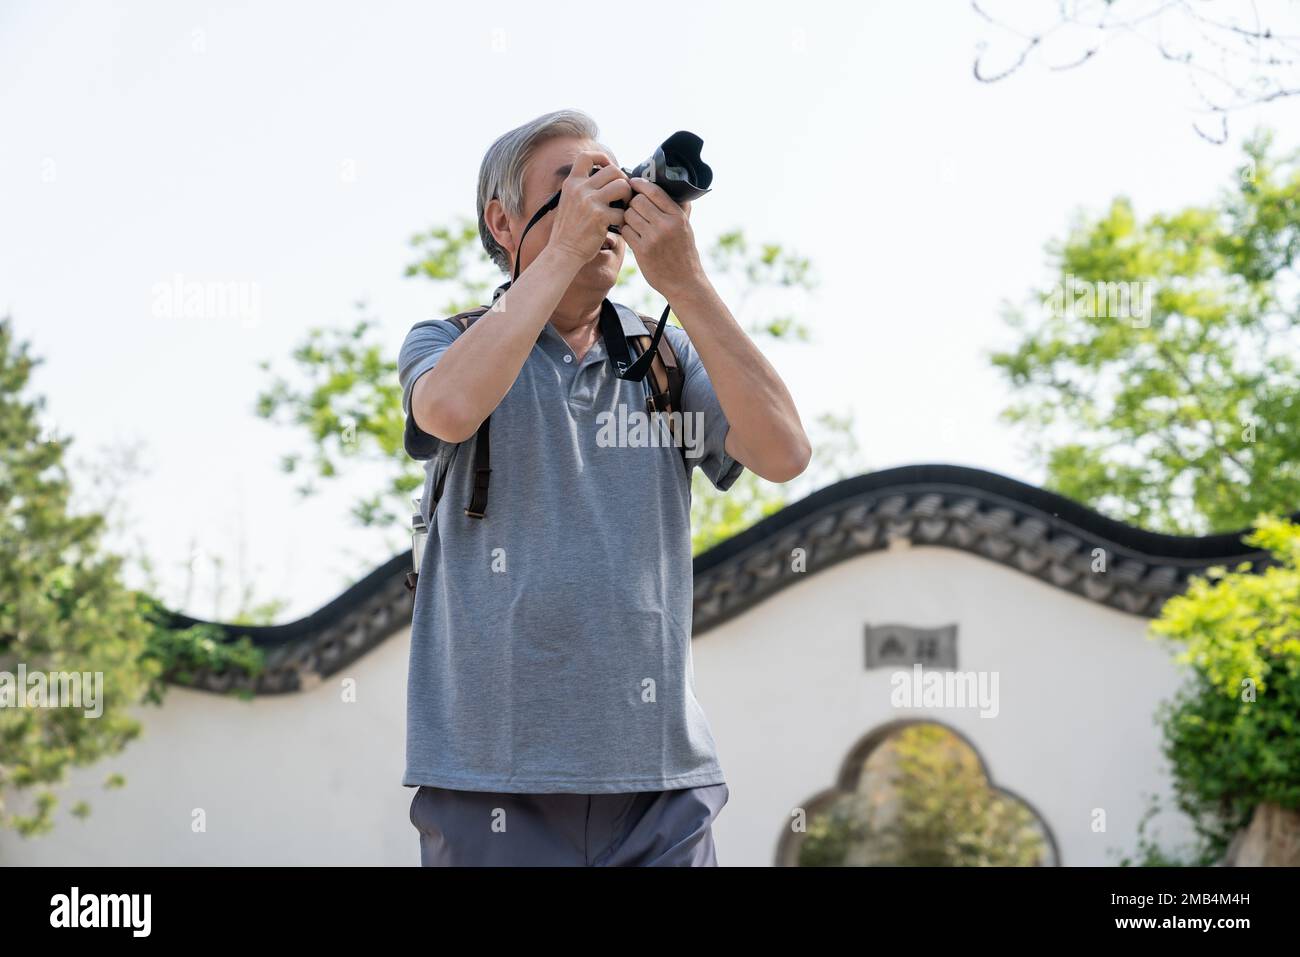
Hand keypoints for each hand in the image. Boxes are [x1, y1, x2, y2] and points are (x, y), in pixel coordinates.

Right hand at [547, 151, 630, 264]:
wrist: (563, 252)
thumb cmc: (568, 231)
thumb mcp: (568, 202)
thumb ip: (582, 189)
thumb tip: (604, 179)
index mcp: (572, 183)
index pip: (586, 156)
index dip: (601, 157)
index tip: (608, 167)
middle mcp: (580, 189)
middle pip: (613, 170)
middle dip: (623, 181)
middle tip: (623, 194)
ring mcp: (590, 202)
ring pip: (622, 186)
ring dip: (628, 197)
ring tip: (623, 207)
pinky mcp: (600, 217)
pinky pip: (622, 212)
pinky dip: (624, 220)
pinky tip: (619, 226)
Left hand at [621, 177, 704, 296]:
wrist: (684, 282)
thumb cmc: (684, 253)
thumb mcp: (687, 228)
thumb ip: (679, 209)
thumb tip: (672, 187)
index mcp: (677, 216)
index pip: (654, 191)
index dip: (640, 184)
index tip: (633, 182)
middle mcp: (666, 225)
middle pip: (637, 201)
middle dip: (632, 203)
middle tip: (633, 208)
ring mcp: (653, 238)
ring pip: (629, 215)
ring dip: (627, 217)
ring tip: (633, 223)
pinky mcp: (642, 251)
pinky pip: (625, 231)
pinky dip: (626, 231)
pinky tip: (632, 234)